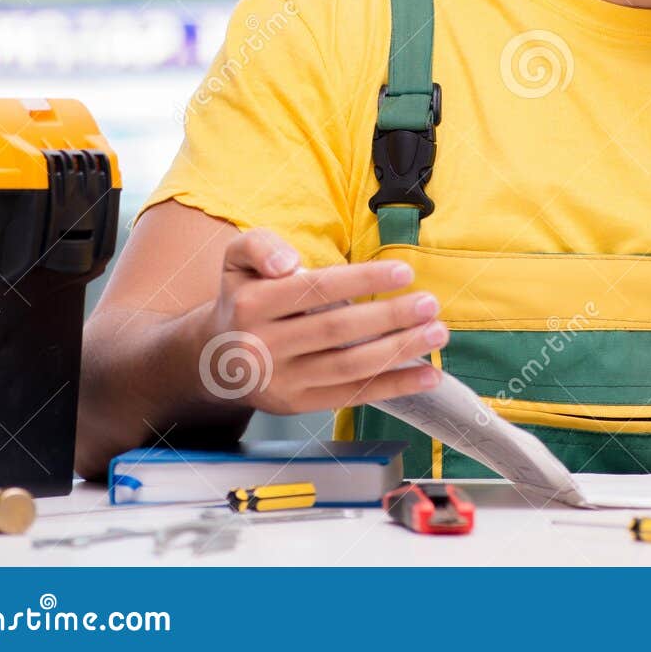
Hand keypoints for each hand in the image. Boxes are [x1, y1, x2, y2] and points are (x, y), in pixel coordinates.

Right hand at [197, 229, 448, 415]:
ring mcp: (282, 381)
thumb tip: (290, 263)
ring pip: (349, 368)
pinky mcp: (299, 405)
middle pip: (337, 331)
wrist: (214, 359)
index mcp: (252, 305)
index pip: (315, 290)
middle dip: (390, 317)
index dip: (362, 280)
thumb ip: (261, 246)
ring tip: (436, 334)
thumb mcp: (238, 260)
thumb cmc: (241, 298)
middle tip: (430, 304)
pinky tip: (425, 376)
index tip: (404, 271)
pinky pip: (351, 397)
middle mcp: (264, 346)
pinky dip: (393, 387)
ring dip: (398, 352)